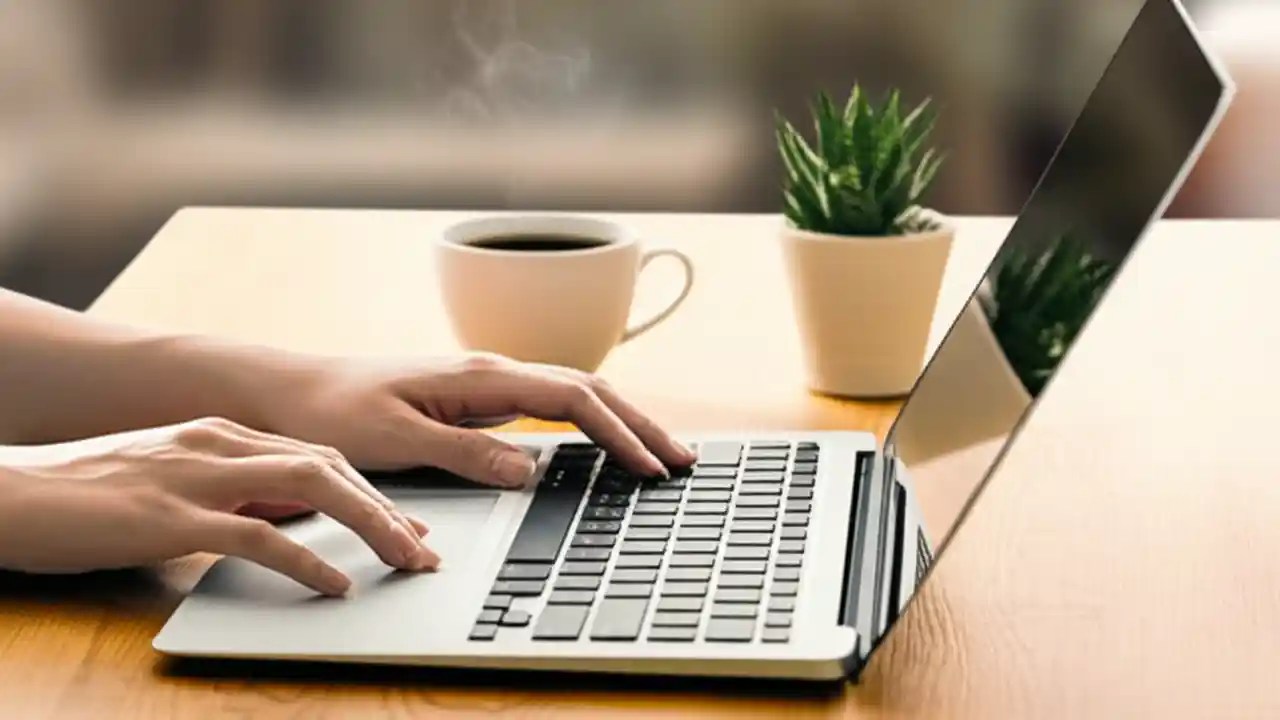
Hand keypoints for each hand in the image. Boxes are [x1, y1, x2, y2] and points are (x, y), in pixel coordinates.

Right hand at [0, 418, 438, 594]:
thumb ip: (235, 492)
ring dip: (368, 525)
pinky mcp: (171, 517)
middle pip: (329, 466)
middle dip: (386, 508)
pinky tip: (334, 582)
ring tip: (403, 559)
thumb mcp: (176, 483)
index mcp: (220, 434)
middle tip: (424, 548)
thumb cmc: (90, 493)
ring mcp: (197, 476)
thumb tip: (293, 515)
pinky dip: (306, 560)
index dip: (371, 490)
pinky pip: (257, 536)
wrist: (14, 493)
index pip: (318, 456)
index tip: (408, 522)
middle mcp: (219, 444)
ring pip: (311, 487)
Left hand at [259, 353, 695, 485]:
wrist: (294, 391)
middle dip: (641, 423)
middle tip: (684, 459)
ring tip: (661, 452)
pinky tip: (603, 444)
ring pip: (575, 395)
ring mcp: (488, 384)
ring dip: (621, 421)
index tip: (651, 468)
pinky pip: (550, 408)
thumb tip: (531, 470)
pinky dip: (589, 425)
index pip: (573, 400)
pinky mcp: (478, 399)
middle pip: (589, 390)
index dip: (619, 434)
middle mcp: (493, 373)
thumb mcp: (396, 442)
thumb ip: (466, 454)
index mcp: (481, 377)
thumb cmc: (335, 412)